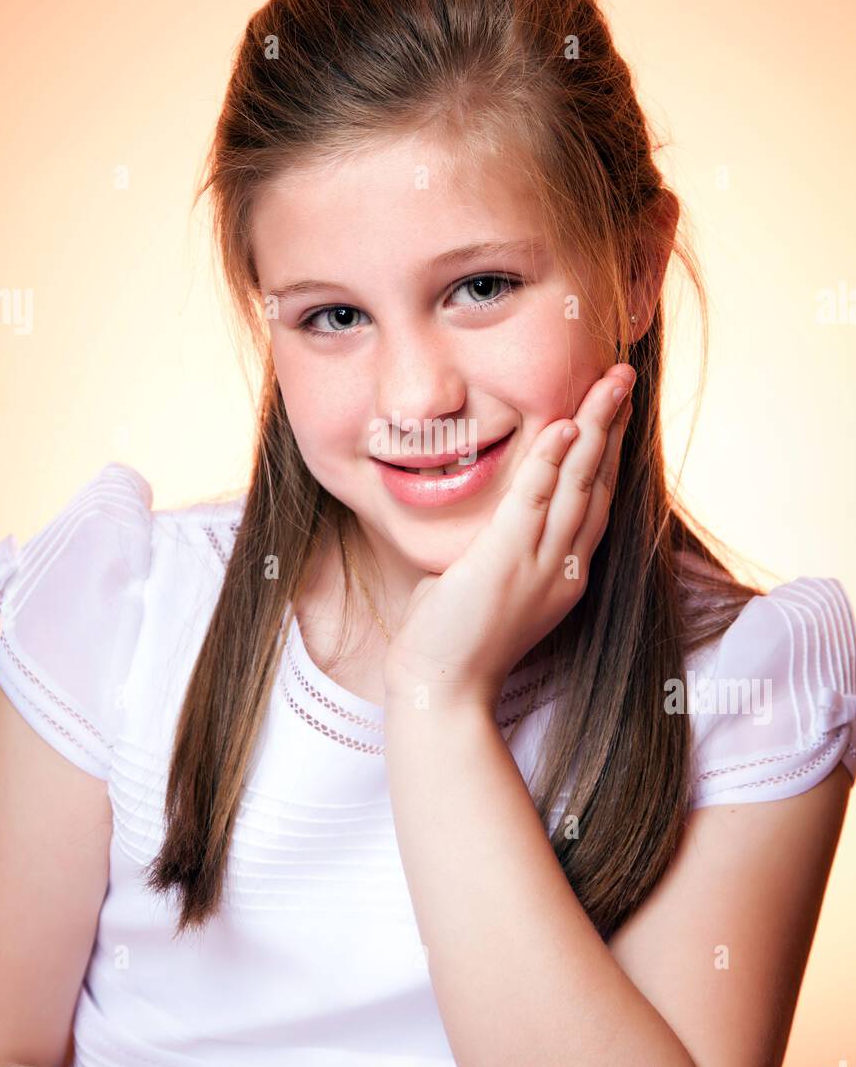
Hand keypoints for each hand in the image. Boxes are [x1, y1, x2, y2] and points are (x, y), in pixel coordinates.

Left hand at [382, 363, 635, 708]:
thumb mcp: (486, 585)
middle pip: (600, 482)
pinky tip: (563, 425)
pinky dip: (551, 463)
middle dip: (614, 425)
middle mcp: (564, 567)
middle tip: (624, 376)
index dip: (609, 451)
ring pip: (580, 483)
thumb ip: (497, 548)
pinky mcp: (504, 563)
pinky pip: (534, 502)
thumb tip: (487, 523)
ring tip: (609, 382)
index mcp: (565, 573)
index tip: (615, 409)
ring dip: (595, 427)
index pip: (597, 499)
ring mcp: (540, 566)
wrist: (443, 690)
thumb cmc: (454, 640)